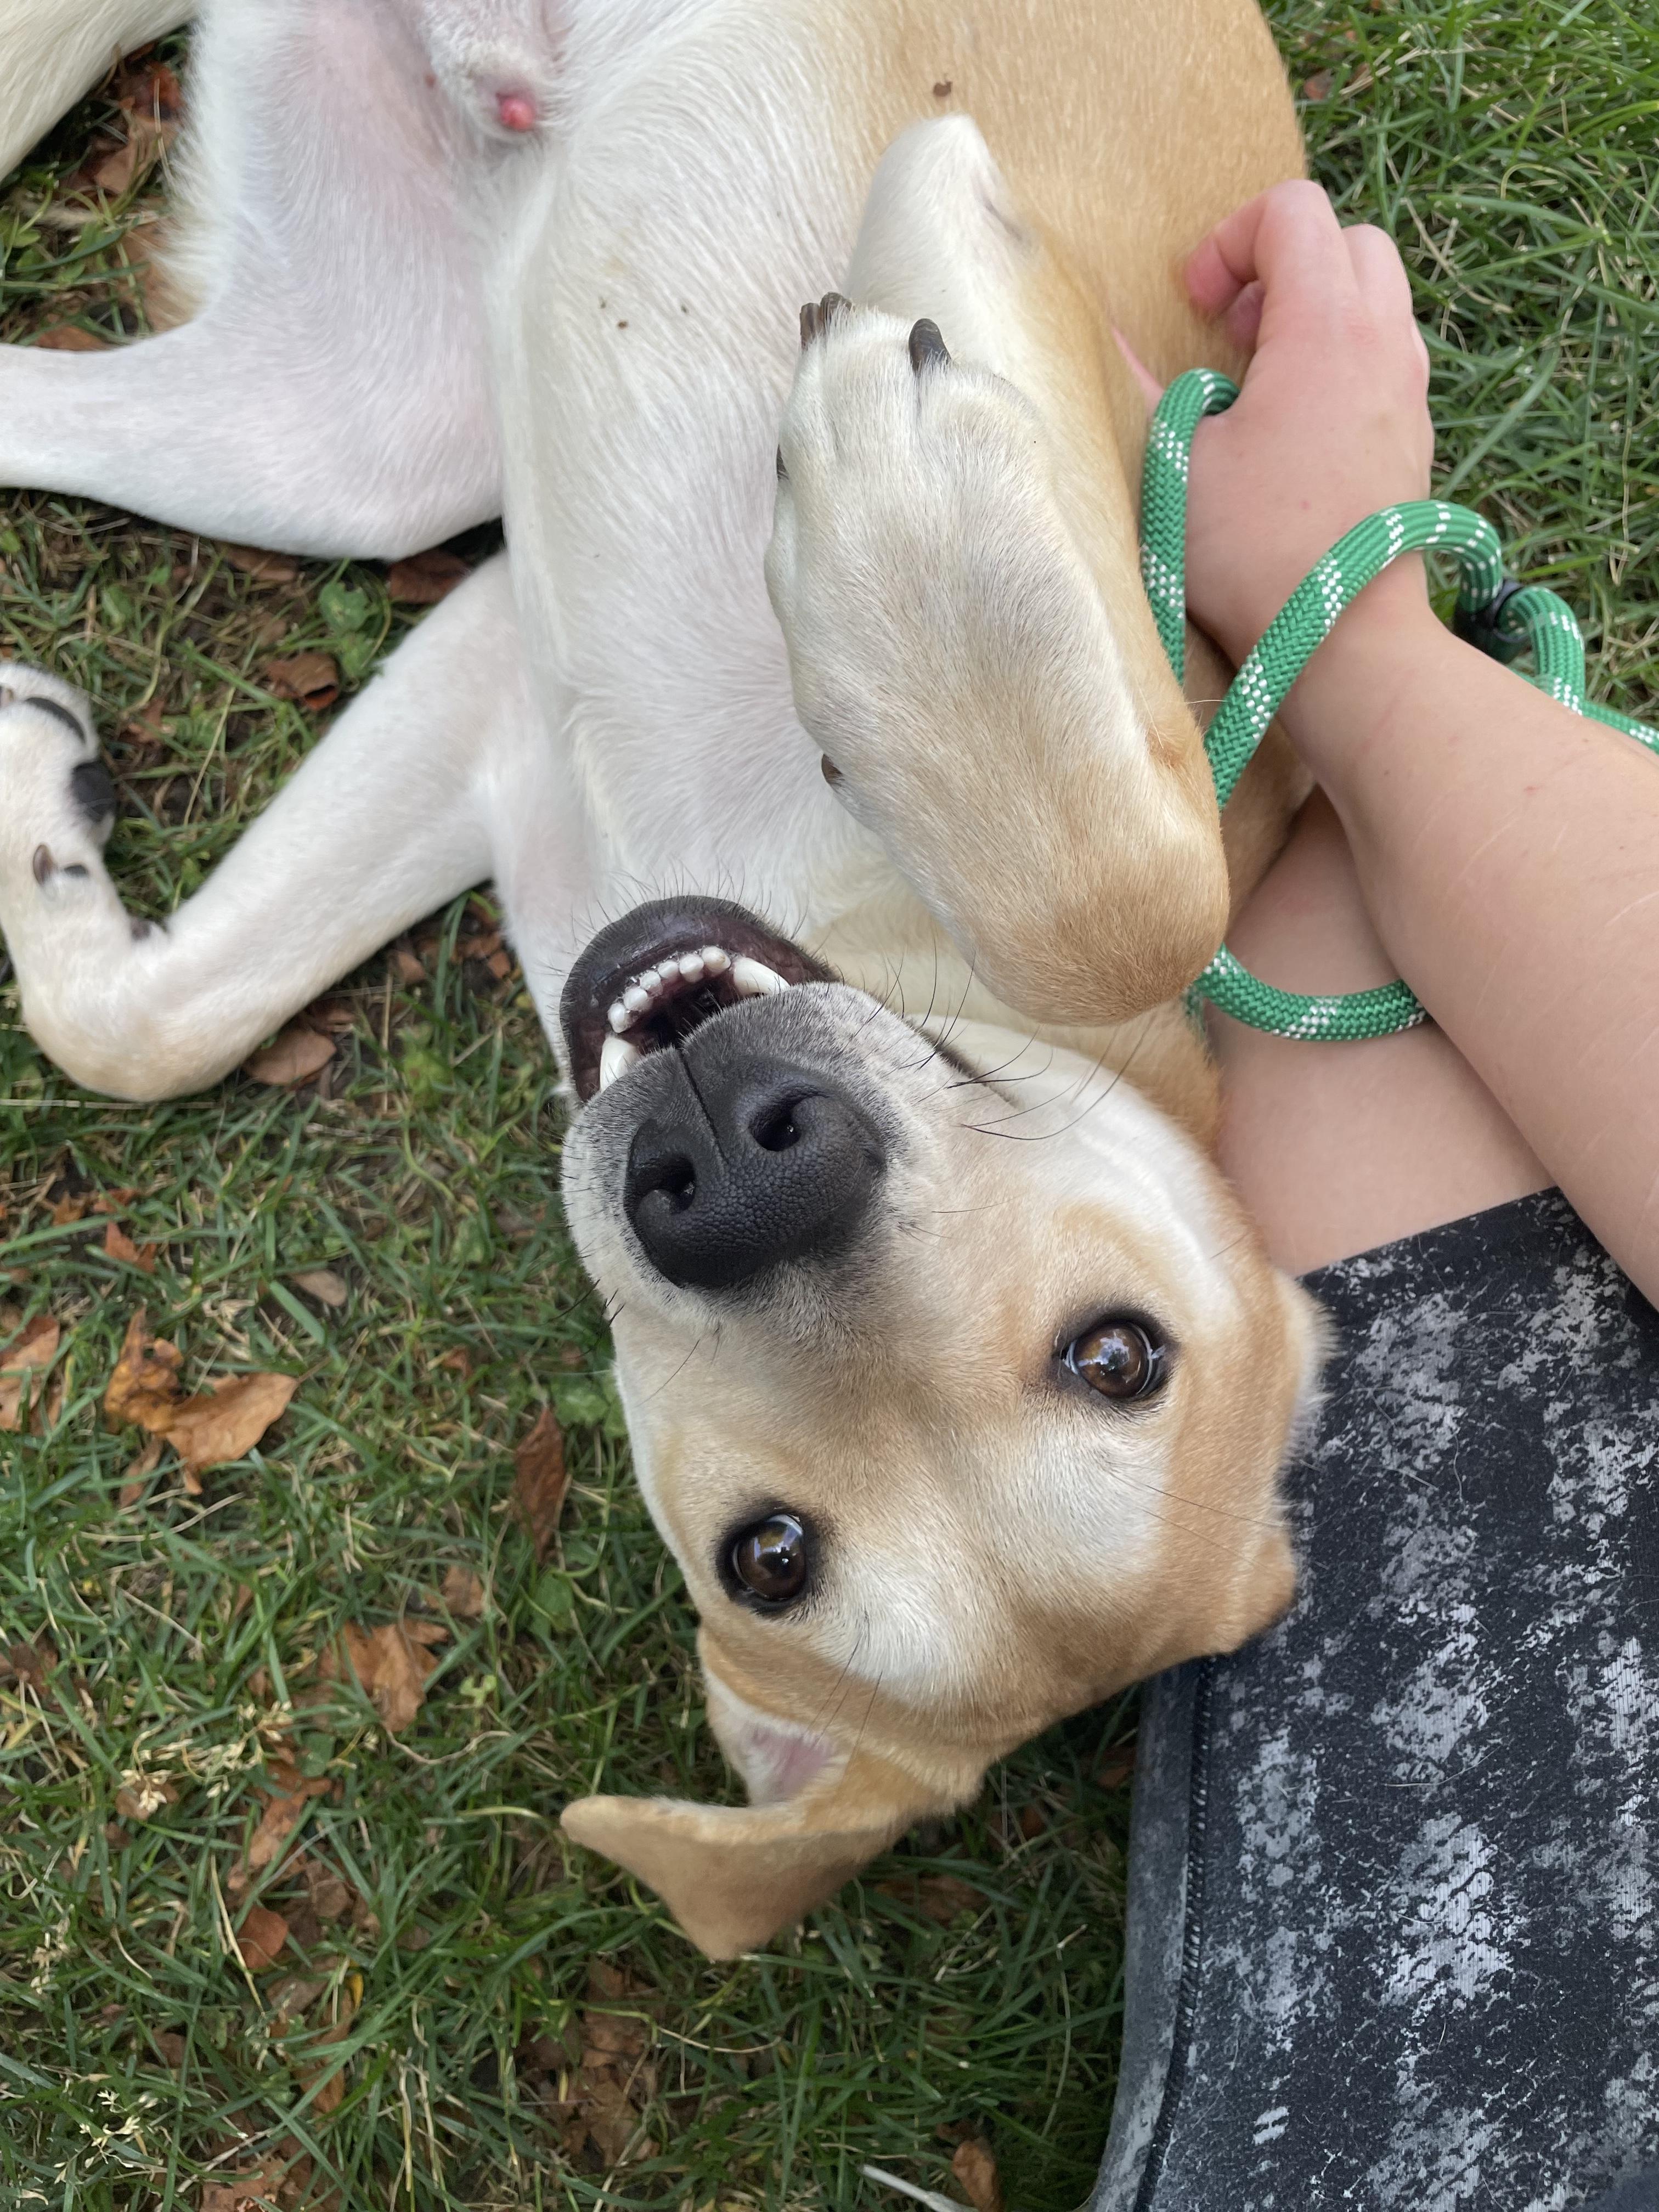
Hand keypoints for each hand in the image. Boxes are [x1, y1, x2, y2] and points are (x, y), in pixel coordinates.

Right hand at [1163, 181, 1437, 668]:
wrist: (1343, 637)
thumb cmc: (1254, 550)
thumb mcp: (1177, 462)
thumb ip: (1143, 388)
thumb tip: (1106, 341)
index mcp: (1325, 325)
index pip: (1292, 212)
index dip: (1230, 239)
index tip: (1193, 303)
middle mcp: (1383, 340)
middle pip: (1348, 238)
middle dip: (1282, 262)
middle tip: (1230, 327)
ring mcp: (1409, 388)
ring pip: (1375, 294)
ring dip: (1314, 309)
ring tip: (1260, 374)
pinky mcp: (1415, 435)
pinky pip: (1386, 354)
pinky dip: (1341, 358)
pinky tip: (1294, 423)